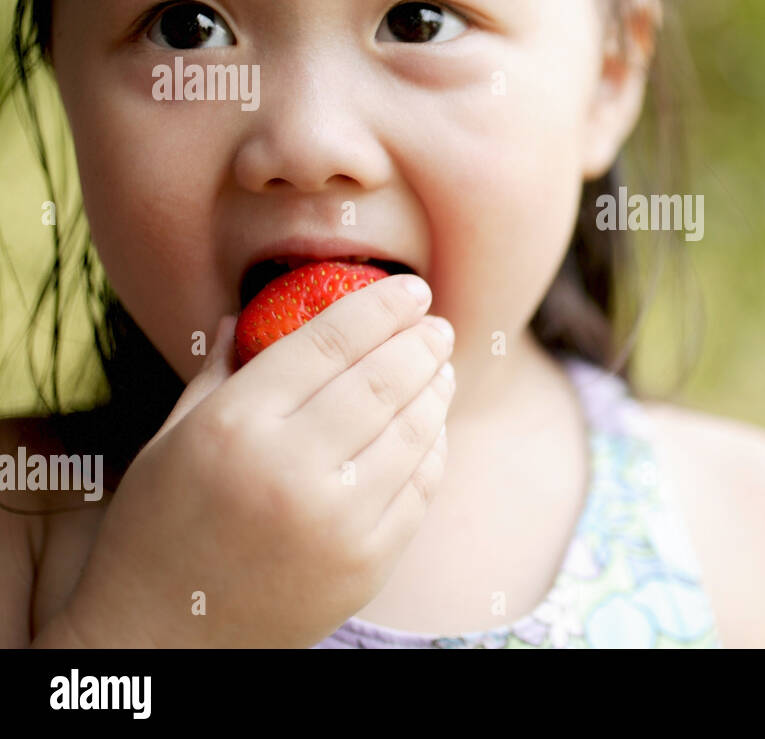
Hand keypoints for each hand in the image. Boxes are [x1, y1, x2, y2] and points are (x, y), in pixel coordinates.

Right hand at [59, 274, 453, 647]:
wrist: (163, 642)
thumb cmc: (158, 530)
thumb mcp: (169, 440)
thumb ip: (218, 372)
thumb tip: (245, 312)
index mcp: (237, 426)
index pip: (330, 342)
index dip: (380, 306)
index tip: (411, 288)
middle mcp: (293, 468)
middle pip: (383, 380)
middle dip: (421, 341)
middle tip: (437, 324)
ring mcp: (338, 520)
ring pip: (414, 430)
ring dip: (436, 389)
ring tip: (442, 366)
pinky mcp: (368, 562)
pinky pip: (421, 487)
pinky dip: (435, 447)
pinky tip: (433, 426)